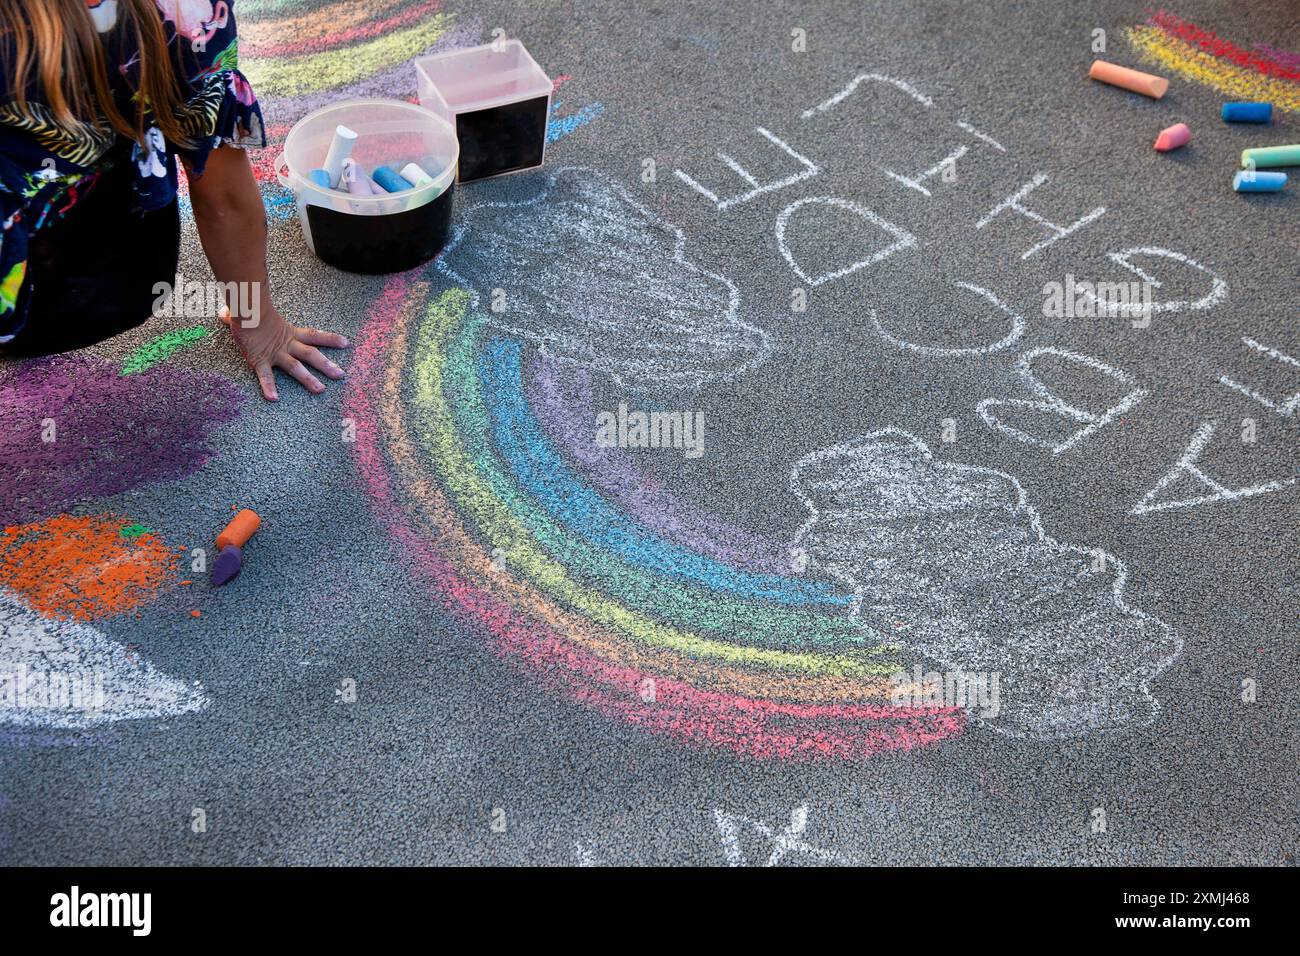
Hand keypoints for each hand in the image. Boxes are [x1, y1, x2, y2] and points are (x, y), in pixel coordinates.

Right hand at [222, 306, 348, 400]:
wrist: (244, 307)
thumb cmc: (251, 308)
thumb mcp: (257, 312)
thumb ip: (248, 315)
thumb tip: (224, 313)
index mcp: (290, 333)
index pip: (315, 335)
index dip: (331, 339)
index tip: (346, 343)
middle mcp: (286, 345)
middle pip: (312, 355)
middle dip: (327, 366)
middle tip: (341, 376)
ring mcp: (275, 354)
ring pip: (296, 368)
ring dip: (309, 379)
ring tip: (320, 390)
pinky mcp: (260, 360)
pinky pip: (265, 376)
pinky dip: (269, 386)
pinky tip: (273, 398)